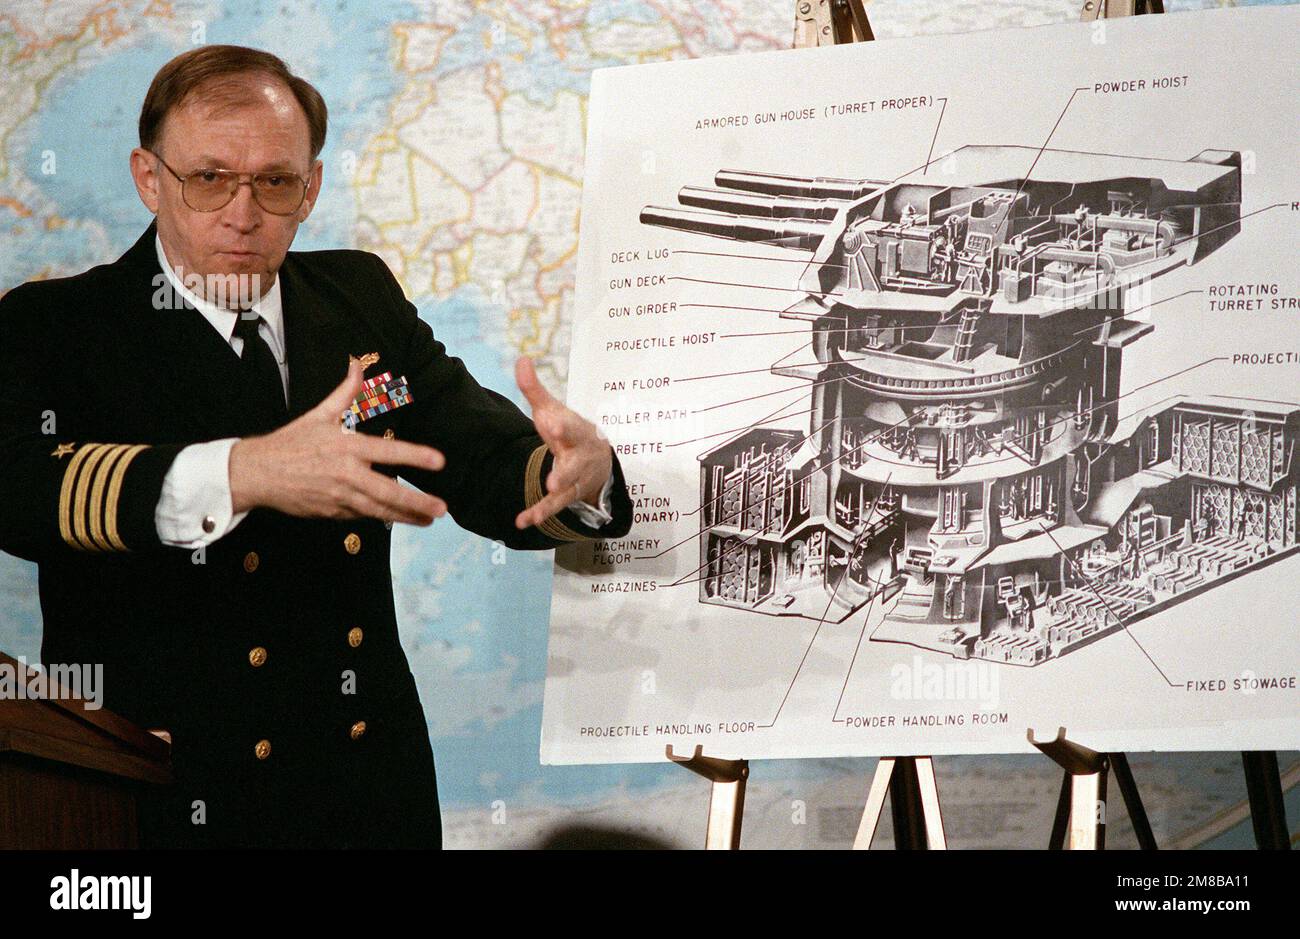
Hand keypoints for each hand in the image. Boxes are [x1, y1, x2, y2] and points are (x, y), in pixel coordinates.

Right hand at [229, 357, 448, 524]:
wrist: (256, 473)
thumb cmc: (290, 442)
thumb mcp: (319, 414)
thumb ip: (345, 392)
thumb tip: (357, 364)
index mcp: (346, 447)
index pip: (388, 451)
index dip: (415, 456)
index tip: (439, 461)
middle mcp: (346, 474)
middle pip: (388, 492)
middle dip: (417, 502)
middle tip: (441, 508)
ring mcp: (339, 497)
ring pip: (378, 511)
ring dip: (406, 516)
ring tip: (429, 519)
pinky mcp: (331, 513)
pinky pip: (361, 516)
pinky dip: (379, 517)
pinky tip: (399, 518)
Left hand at [513, 355, 611, 529]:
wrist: (598, 459)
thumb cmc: (571, 431)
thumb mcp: (554, 409)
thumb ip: (535, 389)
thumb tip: (521, 359)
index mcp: (577, 433)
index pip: (571, 428)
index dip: (564, 426)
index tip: (554, 423)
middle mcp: (579, 458)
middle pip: (573, 466)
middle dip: (565, 473)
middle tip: (554, 480)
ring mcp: (575, 479)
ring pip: (566, 491)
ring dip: (554, 499)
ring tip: (540, 507)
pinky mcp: (567, 496)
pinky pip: (553, 506)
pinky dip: (539, 514)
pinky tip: (522, 521)